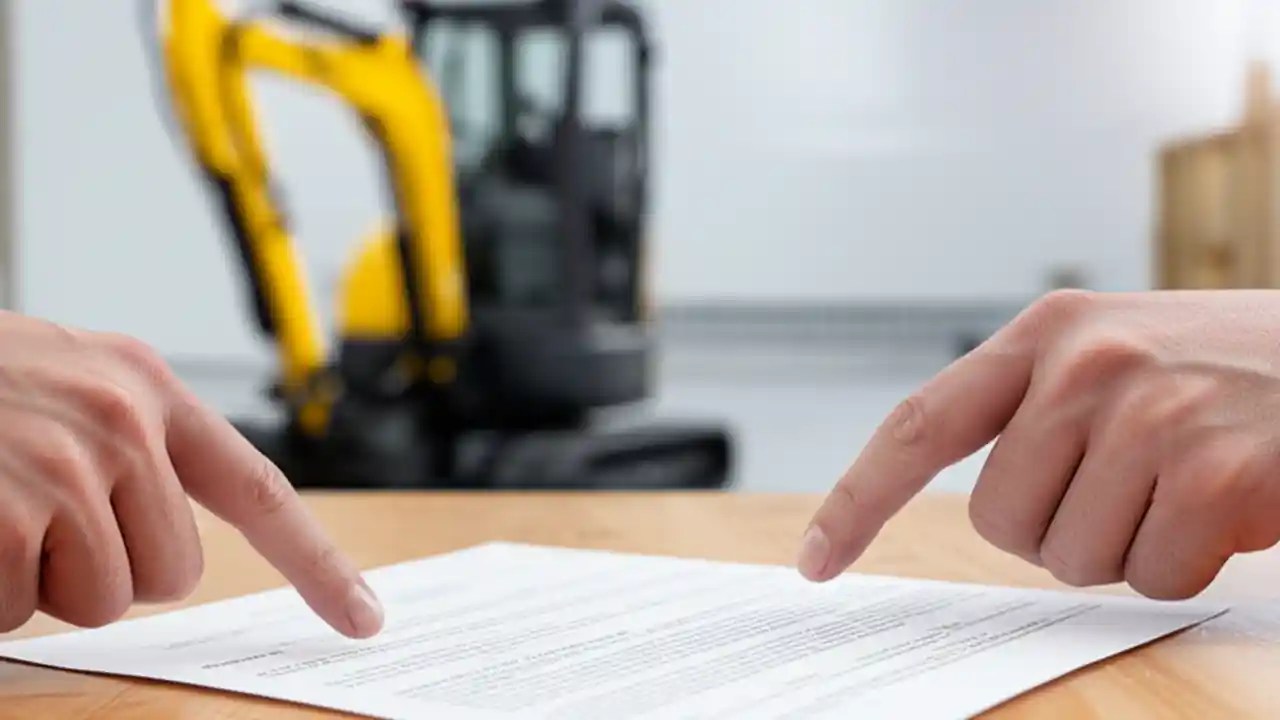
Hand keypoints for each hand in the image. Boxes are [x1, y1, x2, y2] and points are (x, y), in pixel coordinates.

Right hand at [0, 312, 381, 636]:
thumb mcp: (60, 380)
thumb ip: (128, 442)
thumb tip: (165, 548)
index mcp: (145, 386)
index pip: (258, 490)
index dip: (317, 564)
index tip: (363, 618)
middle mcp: (122, 418)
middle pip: (169, 573)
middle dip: (103, 568)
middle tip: (28, 512)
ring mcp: (65, 463)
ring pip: (101, 599)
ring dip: (39, 582)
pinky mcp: (11, 509)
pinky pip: (25, 611)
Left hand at [799, 290, 1279, 598]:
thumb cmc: (1231, 368)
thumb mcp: (1122, 350)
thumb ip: (1039, 406)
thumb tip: (987, 503)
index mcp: (1048, 331)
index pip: (921, 424)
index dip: (860, 499)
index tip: (817, 559)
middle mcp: (1086, 364)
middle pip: (1001, 522)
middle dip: (1060, 531)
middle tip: (1136, 486)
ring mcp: (1150, 412)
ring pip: (1074, 558)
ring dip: (1129, 548)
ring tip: (1187, 484)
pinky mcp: (1217, 471)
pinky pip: (1153, 578)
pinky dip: (1188, 565)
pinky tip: (1230, 506)